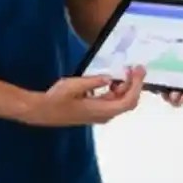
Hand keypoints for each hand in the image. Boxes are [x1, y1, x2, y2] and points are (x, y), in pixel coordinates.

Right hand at [22, 66, 145, 126]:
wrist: (43, 111)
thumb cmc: (56, 99)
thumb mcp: (73, 86)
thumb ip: (93, 82)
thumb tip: (109, 78)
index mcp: (101, 110)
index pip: (128, 101)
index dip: (136, 86)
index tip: (139, 71)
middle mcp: (104, 115)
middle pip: (128, 102)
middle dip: (134, 85)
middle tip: (136, 68)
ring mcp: (100, 114)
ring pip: (120, 102)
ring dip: (125, 86)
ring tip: (124, 71)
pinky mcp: (95, 111)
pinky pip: (112, 101)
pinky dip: (116, 90)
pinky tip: (111, 80)